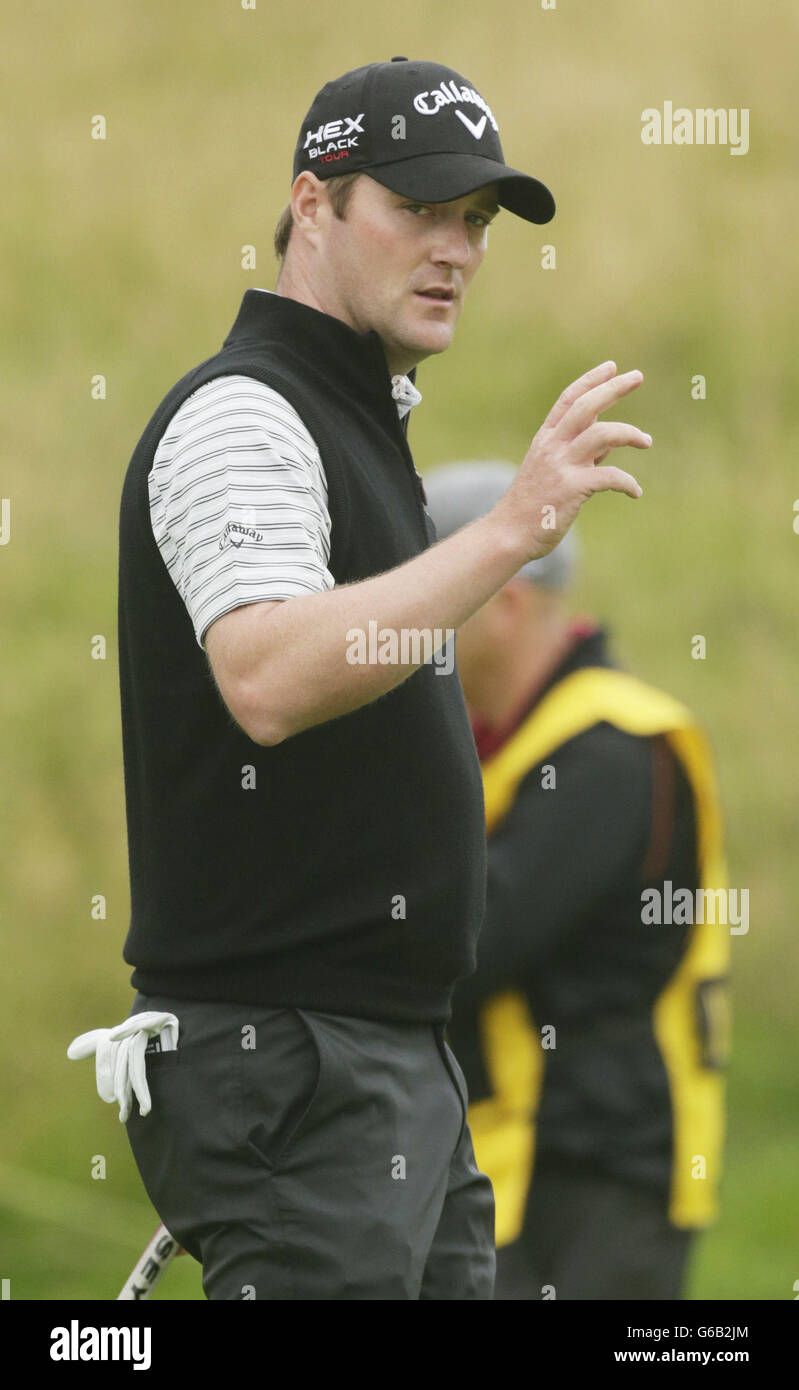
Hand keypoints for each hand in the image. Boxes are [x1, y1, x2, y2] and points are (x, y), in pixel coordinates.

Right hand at [497, 360, 651, 560]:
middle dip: (614, 388)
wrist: (510, 532)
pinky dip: (628, 483)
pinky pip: (610, 477)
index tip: (612, 367)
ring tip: (647, 441)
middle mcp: (552, 446)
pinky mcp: (572, 488)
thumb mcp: (550, 470)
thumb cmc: (533, 504)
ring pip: (603, 434)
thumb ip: (577, 452)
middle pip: (587, 406)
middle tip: (637, 377)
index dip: (591, 380)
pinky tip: (635, 492)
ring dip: (630, 434)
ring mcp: (561, 466)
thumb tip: (608, 444)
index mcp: (545, 439)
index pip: (569, 399)